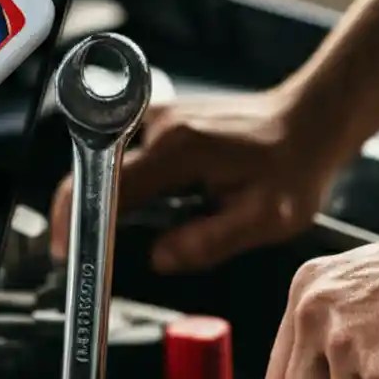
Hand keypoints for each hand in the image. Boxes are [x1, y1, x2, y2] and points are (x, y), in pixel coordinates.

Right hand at [48, 90, 344, 272]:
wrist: (312, 120)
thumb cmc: (295, 165)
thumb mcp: (268, 218)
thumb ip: (209, 242)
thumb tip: (159, 259)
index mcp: (178, 149)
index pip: (105, 186)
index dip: (78, 220)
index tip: (66, 250)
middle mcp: (159, 126)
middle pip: (95, 175)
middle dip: (80, 215)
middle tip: (83, 256)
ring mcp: (159, 119)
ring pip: (107, 168)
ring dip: (103, 202)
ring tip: (113, 238)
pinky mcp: (163, 123)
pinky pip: (125, 160)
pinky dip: (122, 189)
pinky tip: (141, 213)